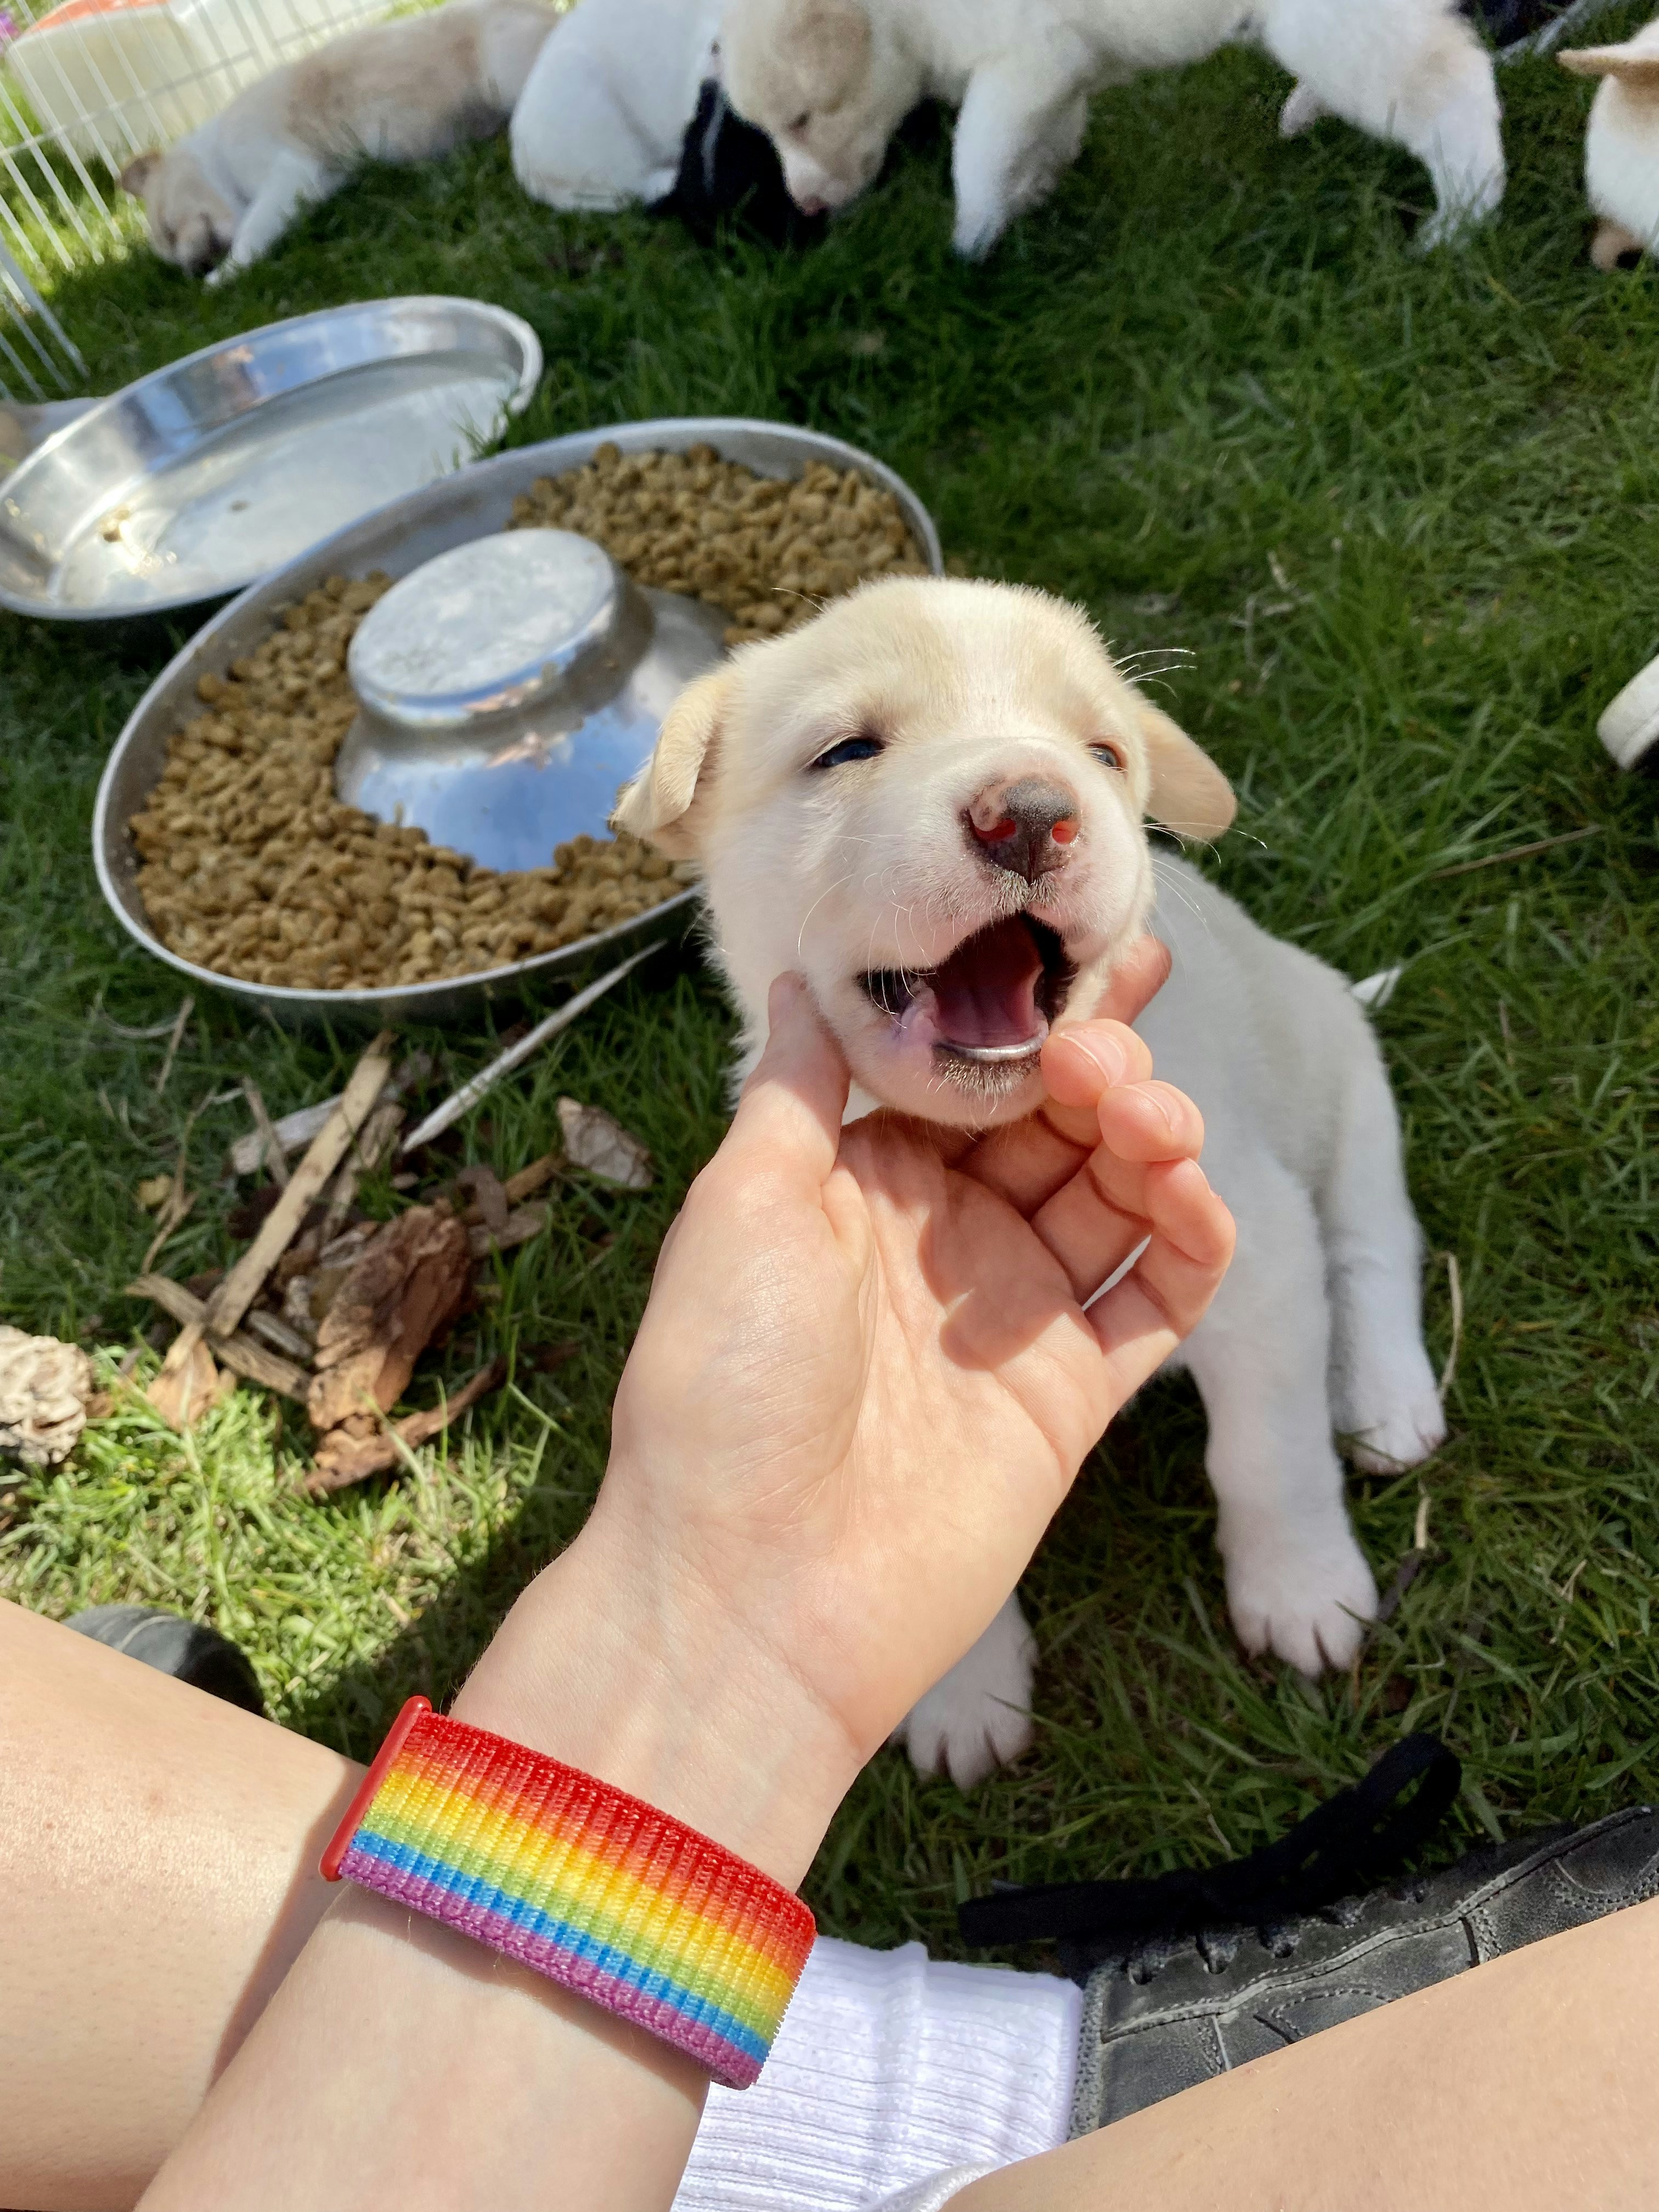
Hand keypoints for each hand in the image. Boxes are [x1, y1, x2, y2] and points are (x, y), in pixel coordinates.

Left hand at [459, 941, 1233, 1881]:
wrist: (752, 1589)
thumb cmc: (722, 1385)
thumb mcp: (742, 1205)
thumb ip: (794, 1086)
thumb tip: (799, 976)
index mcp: (864, 1184)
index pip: (972, 1074)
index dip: (1032, 1016)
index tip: (1093, 952)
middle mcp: (947, 1240)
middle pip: (1057, 1124)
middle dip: (1099, 1068)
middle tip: (1110, 1049)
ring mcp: (1016, 1315)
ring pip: (1118, 1195)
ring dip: (1151, 1139)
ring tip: (1149, 1115)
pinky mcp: (1074, 1393)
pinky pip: (1158, 1295)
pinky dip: (1190, 1237)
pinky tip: (1189, 1193)